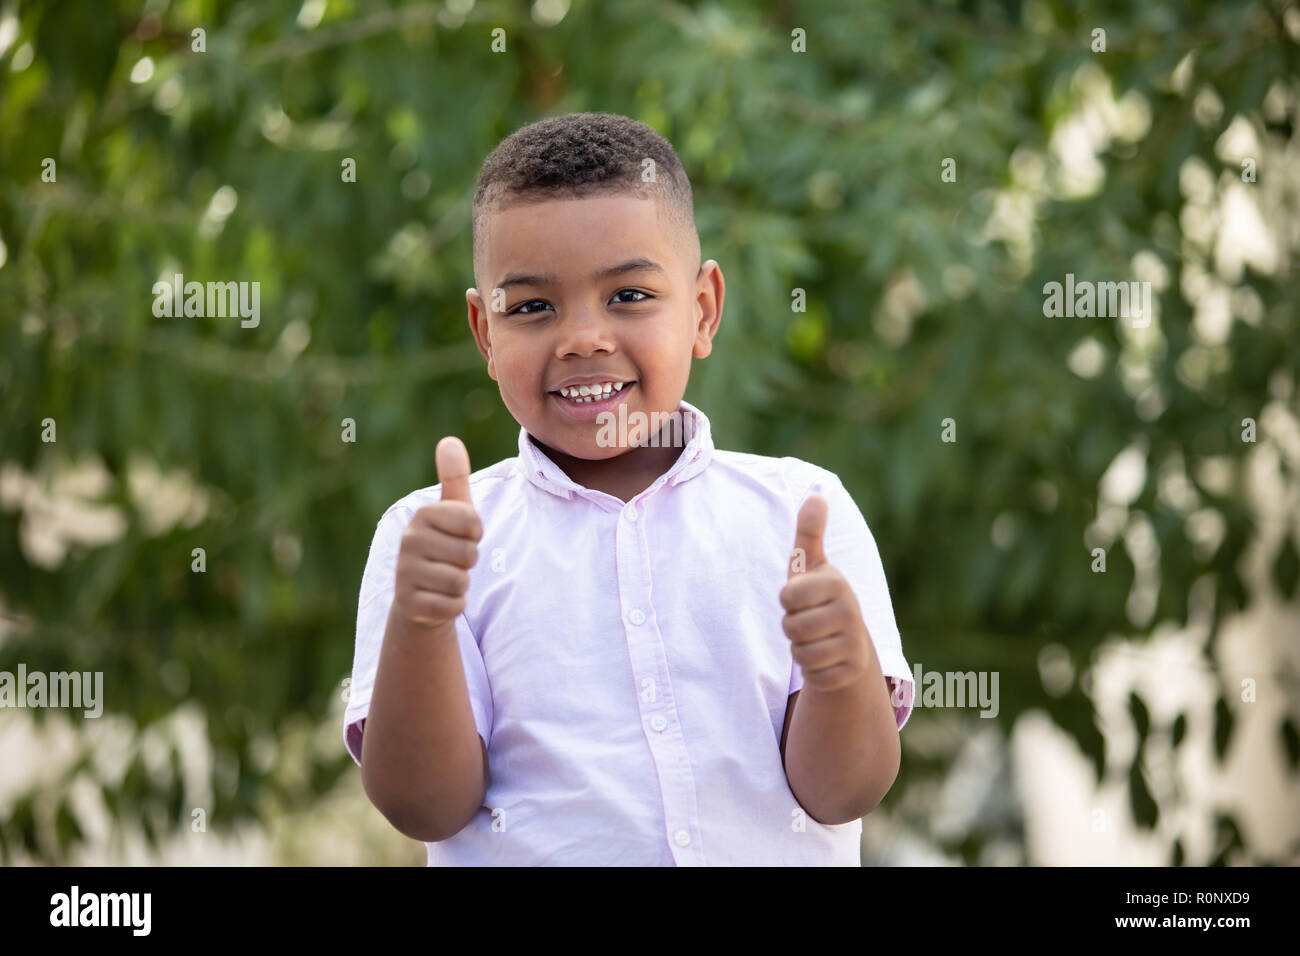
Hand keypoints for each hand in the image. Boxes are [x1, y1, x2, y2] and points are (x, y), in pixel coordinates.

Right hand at [393, 436, 482, 629]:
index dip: (476, 533)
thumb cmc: (444, 545)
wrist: (421, 593)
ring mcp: (405, 573)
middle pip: (469, 553)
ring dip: (461, 584)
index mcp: (423, 515)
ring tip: (444, 578)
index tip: (462, 535)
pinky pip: (453, 606)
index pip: (473, 522)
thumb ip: (454, 479)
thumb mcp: (453, 512)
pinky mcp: (410, 604)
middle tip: (451, 560)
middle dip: (468, 561)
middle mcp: (409, 541)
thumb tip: (449, 441)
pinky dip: (454, 605)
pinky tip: (439, 599)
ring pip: (460, 581)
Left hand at [780, 494, 871, 693]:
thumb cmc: (819, 597)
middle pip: (791, 626)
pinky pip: (814, 675)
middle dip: (792, 626)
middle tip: (810, 620)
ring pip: (800, 653)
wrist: (848, 642)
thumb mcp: (810, 565)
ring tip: (817, 638)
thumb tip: (816, 495)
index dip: (788, 600)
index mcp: (836, 583)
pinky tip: (827, 659)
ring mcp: (854, 643)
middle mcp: (850, 611)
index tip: (803, 597)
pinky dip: (813, 670)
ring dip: (801, 649)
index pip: (787, 596)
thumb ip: (809, 532)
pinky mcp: (852, 672)